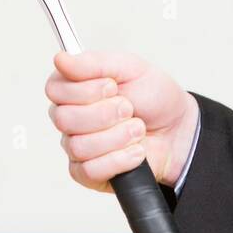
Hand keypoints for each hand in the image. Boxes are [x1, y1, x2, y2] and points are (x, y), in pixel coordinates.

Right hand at [45, 51, 198, 191]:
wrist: (179, 129)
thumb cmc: (153, 96)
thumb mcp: (128, 67)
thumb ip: (92, 63)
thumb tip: (60, 59)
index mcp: (73, 88)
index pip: (54, 89)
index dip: (84, 90)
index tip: (112, 86)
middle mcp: (70, 118)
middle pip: (64, 119)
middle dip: (105, 114)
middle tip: (129, 108)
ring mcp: (77, 147)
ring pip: (78, 146)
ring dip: (117, 137)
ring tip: (138, 130)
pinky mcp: (89, 174)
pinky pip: (89, 171)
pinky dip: (119, 160)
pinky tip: (135, 152)